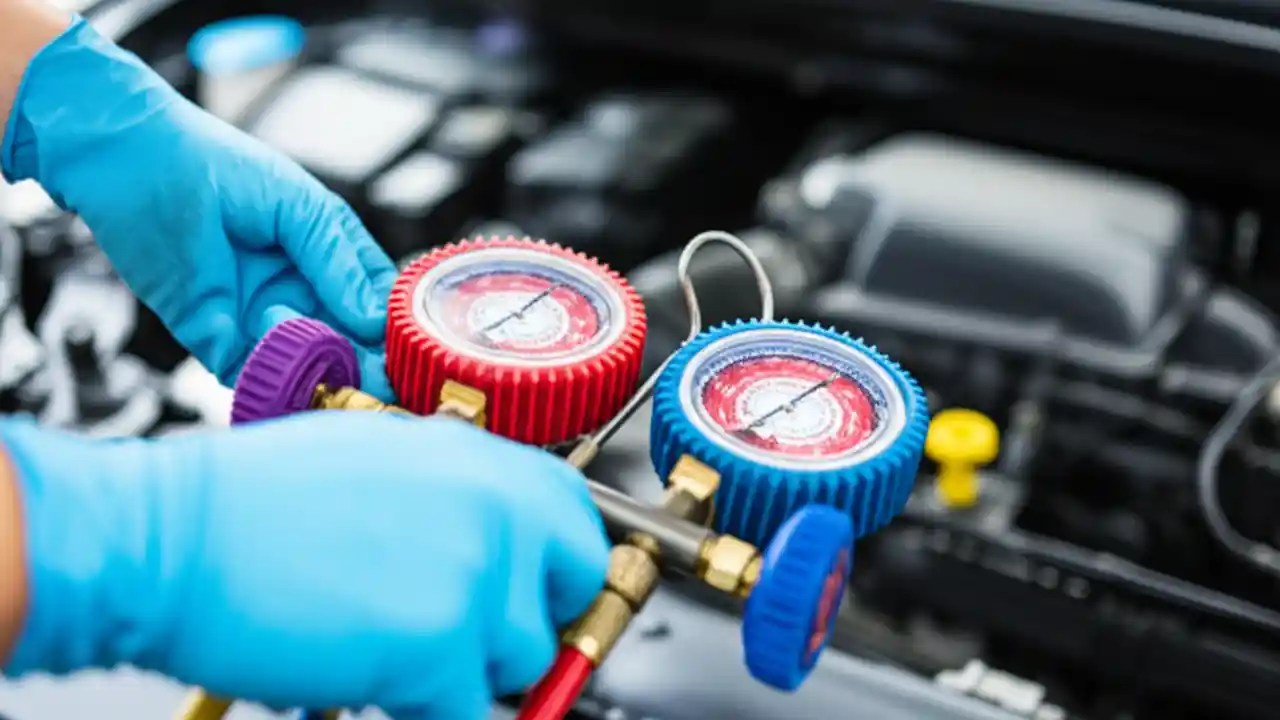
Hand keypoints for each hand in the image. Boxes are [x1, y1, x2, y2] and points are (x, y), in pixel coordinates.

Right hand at [0, 413, 608, 717]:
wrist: (175, 538)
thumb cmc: (250, 501)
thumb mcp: (378, 461)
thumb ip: (452, 498)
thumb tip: (492, 546)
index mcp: (479, 457)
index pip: (576, 514)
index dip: (555, 561)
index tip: (537, 590)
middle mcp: (495, 506)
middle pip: (574, 586)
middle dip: (527, 617)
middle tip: (467, 633)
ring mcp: (477, 577)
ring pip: (524, 658)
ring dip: (467, 667)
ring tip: (391, 646)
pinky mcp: (443, 648)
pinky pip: (470, 710)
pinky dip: (428, 709)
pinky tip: (373, 678)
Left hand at [1, 18, 396, 396]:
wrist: (124, 164)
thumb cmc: (208, 166)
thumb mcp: (296, 206)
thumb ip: (337, 260)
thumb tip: (376, 318)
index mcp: (329, 255)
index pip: (378, 303)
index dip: (394, 328)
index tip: (407, 350)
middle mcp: (301, 292)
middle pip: (350, 344)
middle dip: (365, 364)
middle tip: (377, 380)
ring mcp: (261, 320)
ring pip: (310, 365)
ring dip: (322, 372)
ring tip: (320, 357)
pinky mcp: (218, 342)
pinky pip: (258, 377)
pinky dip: (276, 383)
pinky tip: (286, 369)